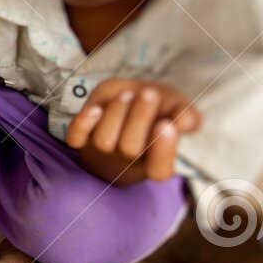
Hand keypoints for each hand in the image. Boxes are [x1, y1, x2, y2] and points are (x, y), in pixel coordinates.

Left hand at [65, 78, 200, 183]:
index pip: (159, 169)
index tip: (167, 124)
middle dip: (140, 118)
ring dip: (116, 114)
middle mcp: (127, 162)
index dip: (163, 150)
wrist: (128, 102)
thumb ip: (186, 115)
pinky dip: (83, 124)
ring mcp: (102, 152)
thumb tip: (187, 122)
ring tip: (128, 93)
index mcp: (154, 162)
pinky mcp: (82, 138)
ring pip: (104, 140)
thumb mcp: (176, 109)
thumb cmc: (158, 110)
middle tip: (150, 93)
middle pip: (130, 148)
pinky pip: (75, 137)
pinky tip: (95, 108)